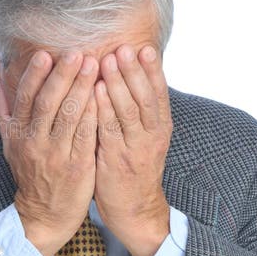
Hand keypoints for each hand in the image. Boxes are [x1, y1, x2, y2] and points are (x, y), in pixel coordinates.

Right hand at [0, 50, 98, 255]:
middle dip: (62, 76)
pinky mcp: (78, 166)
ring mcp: (57, 155)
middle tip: (76, 53)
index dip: (35, 75)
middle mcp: (35, 142)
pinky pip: (87, 136)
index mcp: (18, 134)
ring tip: (94, 65)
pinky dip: (94, 114)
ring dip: (82, 88)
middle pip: (48, 103)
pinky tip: (103, 96)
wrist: (43, 215)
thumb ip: (6, 116)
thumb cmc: (30, 175)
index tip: (46, 54)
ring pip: (69, 116)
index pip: (26, 99)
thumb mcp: (10, 146)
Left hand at [94, 44, 171, 255]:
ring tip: (108, 61)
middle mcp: (153, 135)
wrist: (134, 208)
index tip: (144, 47)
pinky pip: (110, 130)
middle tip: (124, 48)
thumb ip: (137, 109)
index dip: (153, 70)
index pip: (160, 93)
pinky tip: (95, 91)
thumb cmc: (134, 166)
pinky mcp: (117, 160)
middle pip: (146, 98)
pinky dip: (103, 108)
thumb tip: (129, 75)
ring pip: (129, 112)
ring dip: (118, 84)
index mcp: (161, 127)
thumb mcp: (144, 137)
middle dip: (134, 72)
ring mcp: (136, 148)